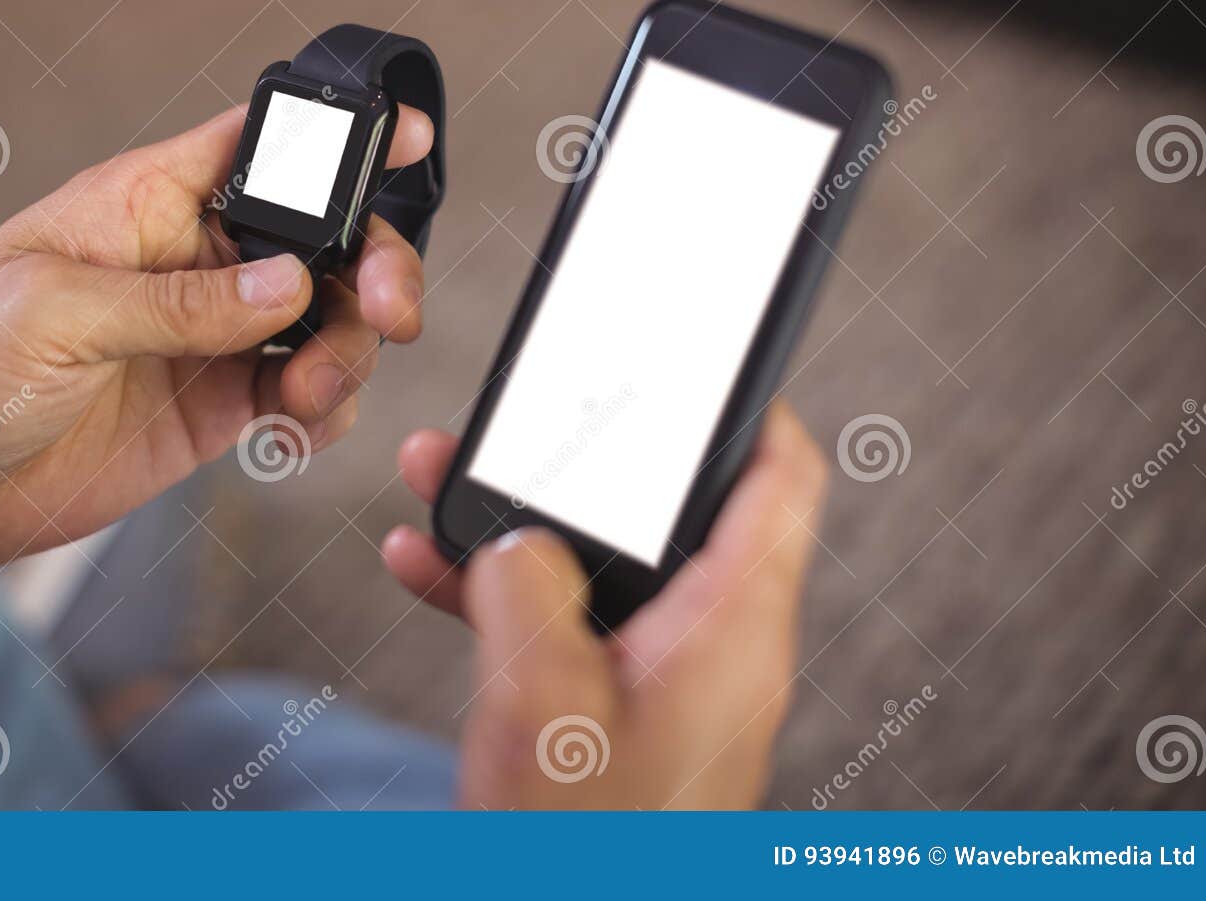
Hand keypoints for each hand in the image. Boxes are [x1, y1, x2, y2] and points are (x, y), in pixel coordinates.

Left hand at [0, 104, 433, 576]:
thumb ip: (177, 301)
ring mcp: (213, 336)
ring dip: (350, 352)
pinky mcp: (219, 406)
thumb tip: (288, 285)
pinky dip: (329, 409)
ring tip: (308, 396)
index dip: (334, 138)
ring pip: (328, 320)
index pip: (256, 147)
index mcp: (145, 203)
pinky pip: (307, 395)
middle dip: (370, 266)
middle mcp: (193, 262)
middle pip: (321, 238)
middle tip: (384, 310)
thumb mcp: (53, 316)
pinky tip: (301, 425)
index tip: (404, 137)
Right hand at [381, 402, 825, 808]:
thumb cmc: (592, 843)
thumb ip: (525, 589)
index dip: (747, 406)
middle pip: (665, 511)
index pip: (778, 479)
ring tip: (434, 482)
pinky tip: (427, 571)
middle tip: (515, 421)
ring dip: (517, 524)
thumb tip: (512, 539)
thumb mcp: (544, 702)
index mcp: (732, 625)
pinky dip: (504, 595)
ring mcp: (664, 679)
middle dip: (577, 460)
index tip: (699, 361)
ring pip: (598, 564)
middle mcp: (711, 644)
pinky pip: (567, 625)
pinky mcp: (619, 712)